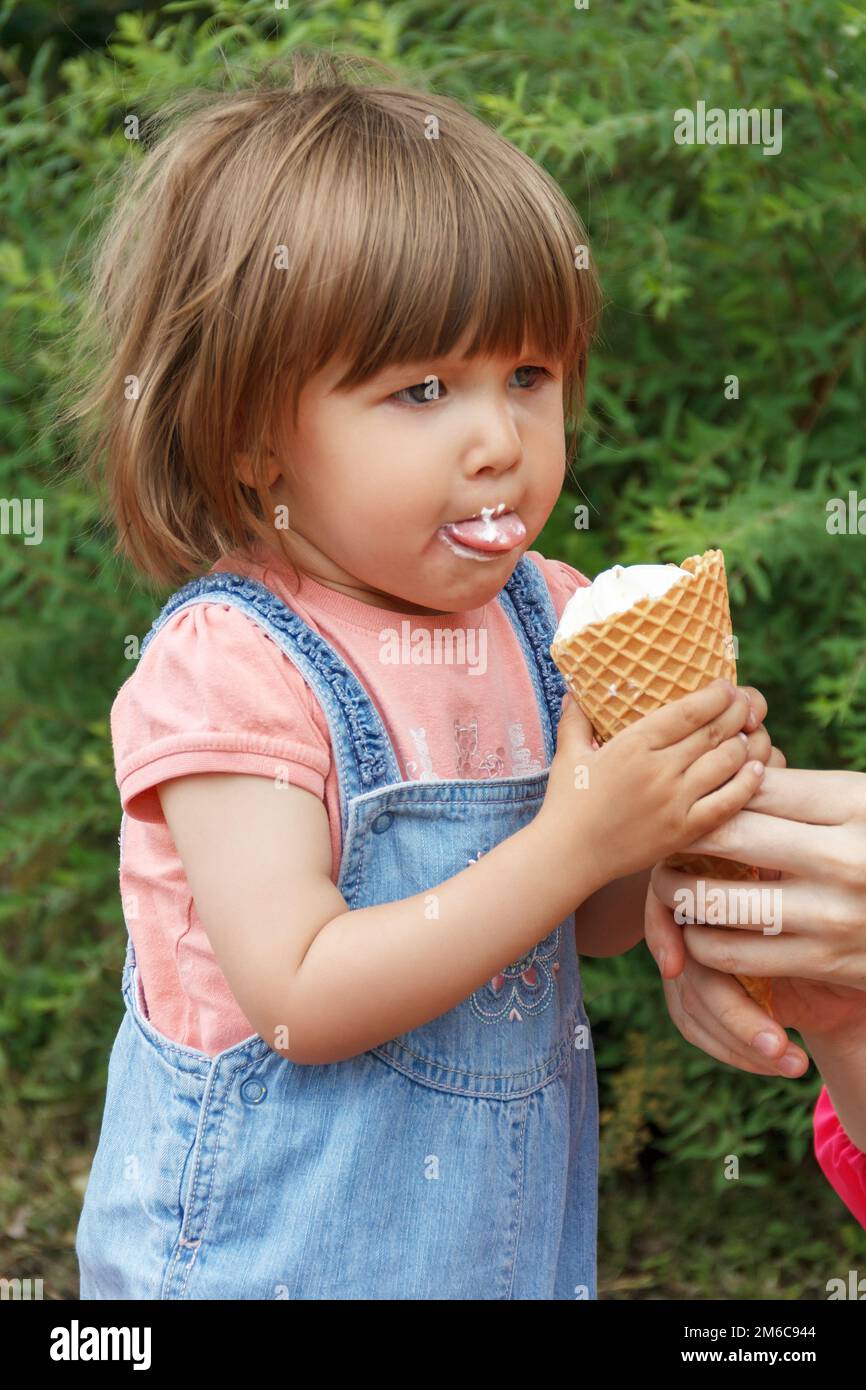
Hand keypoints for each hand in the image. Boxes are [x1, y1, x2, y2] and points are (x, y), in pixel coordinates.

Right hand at [542, 678, 766, 885]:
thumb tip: (574, 690)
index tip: (727, 687)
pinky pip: (728, 803)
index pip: (688, 711)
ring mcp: (674, 801)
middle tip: (747, 705)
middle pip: (714, 732)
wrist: (569, 855)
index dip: (715, 695)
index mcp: (633, 744)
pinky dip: (748, 784)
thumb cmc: (566, 802)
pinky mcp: (684, 830)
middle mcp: (659, 769)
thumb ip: (575, 719)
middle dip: (738, 712)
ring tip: (749, 735)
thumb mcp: (568, 754)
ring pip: (727, 762)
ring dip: (745, 744)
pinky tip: (757, 770)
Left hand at [646, 763, 865, 1045]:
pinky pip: (733, 954)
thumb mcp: (862, 805)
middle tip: (662, 835)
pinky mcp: (826, 962)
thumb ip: (804, 794)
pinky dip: (700, 940)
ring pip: (717, 901)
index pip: (754, 785)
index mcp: (857, 803)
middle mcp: (846, 857)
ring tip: (670, 882)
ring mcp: (835, 915)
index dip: (711, 786)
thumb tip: (728, 761)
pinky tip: (697, 927)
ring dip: (678, 891)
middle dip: (680, 834)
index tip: (688, 791)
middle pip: (726, 836)